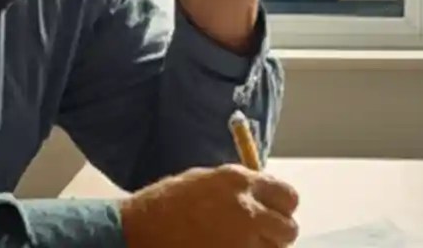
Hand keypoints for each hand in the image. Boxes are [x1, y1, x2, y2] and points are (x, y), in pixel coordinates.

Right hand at [121, 164, 299, 247]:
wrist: (134, 231)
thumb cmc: (165, 204)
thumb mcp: (206, 180)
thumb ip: (240, 188)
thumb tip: (264, 198)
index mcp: (241, 182)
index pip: (288, 197)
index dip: (283, 207)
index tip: (276, 213)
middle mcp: (246, 211)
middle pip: (287, 229)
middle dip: (277, 233)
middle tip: (260, 236)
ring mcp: (239, 241)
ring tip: (241, 245)